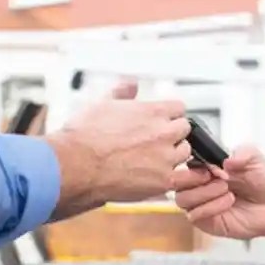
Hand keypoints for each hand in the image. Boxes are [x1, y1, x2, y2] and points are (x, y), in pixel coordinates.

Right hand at [48, 80, 192, 211]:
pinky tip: (178, 176)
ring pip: (185, 151)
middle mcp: (163, 132)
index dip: (170, 115)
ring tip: (157, 160)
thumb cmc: (83, 136)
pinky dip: (187, 177)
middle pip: (184, 129)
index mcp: (152, 111)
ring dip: (175, 154)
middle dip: (173, 133)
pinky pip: (188, 177)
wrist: (76, 165)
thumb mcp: (102, 104)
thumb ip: (122, 93)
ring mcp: (166, 157)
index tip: (162, 121)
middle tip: (156, 142)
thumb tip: (130, 84)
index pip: (178, 108)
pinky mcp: (164, 180)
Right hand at [172, 145, 264, 238]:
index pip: (183, 163)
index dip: (195, 164)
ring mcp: (200, 203)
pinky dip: (210, 208)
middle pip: (175, 182)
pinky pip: (193, 216)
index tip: (214, 167)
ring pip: (182, 199)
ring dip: (205, 193)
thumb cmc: (262, 181)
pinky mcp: (205, 221)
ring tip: (228, 191)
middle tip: (220, 179)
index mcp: (205, 166)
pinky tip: (228, 202)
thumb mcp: (256, 159)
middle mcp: (198, 184)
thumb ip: (244, 152)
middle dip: (194, 179)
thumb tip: (227, 160)